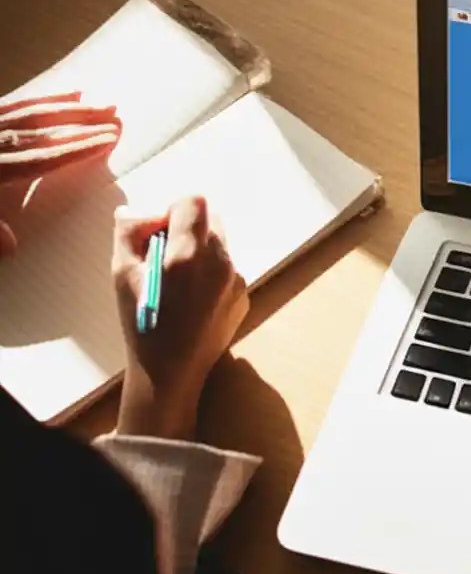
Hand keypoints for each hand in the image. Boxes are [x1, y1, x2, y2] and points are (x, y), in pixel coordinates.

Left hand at [1, 92, 119, 257]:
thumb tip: (13, 247)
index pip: (41, 157)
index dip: (77, 149)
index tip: (109, 141)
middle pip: (42, 128)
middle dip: (82, 122)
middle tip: (116, 115)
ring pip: (28, 111)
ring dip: (66, 107)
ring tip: (96, 102)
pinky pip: (9, 103)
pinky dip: (36, 99)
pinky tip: (57, 95)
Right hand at [112, 196, 248, 439]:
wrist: (172, 371)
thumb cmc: (142, 323)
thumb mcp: (122, 275)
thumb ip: (128, 233)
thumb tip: (135, 211)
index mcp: (188, 253)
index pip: (194, 201)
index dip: (173, 210)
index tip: (159, 231)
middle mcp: (220, 262)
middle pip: (211, 220)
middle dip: (188, 229)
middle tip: (166, 254)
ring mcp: (237, 280)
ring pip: (220, 246)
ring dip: (200, 252)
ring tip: (179, 283)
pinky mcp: (245, 296)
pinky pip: (229, 271)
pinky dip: (212, 275)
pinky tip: (194, 301)